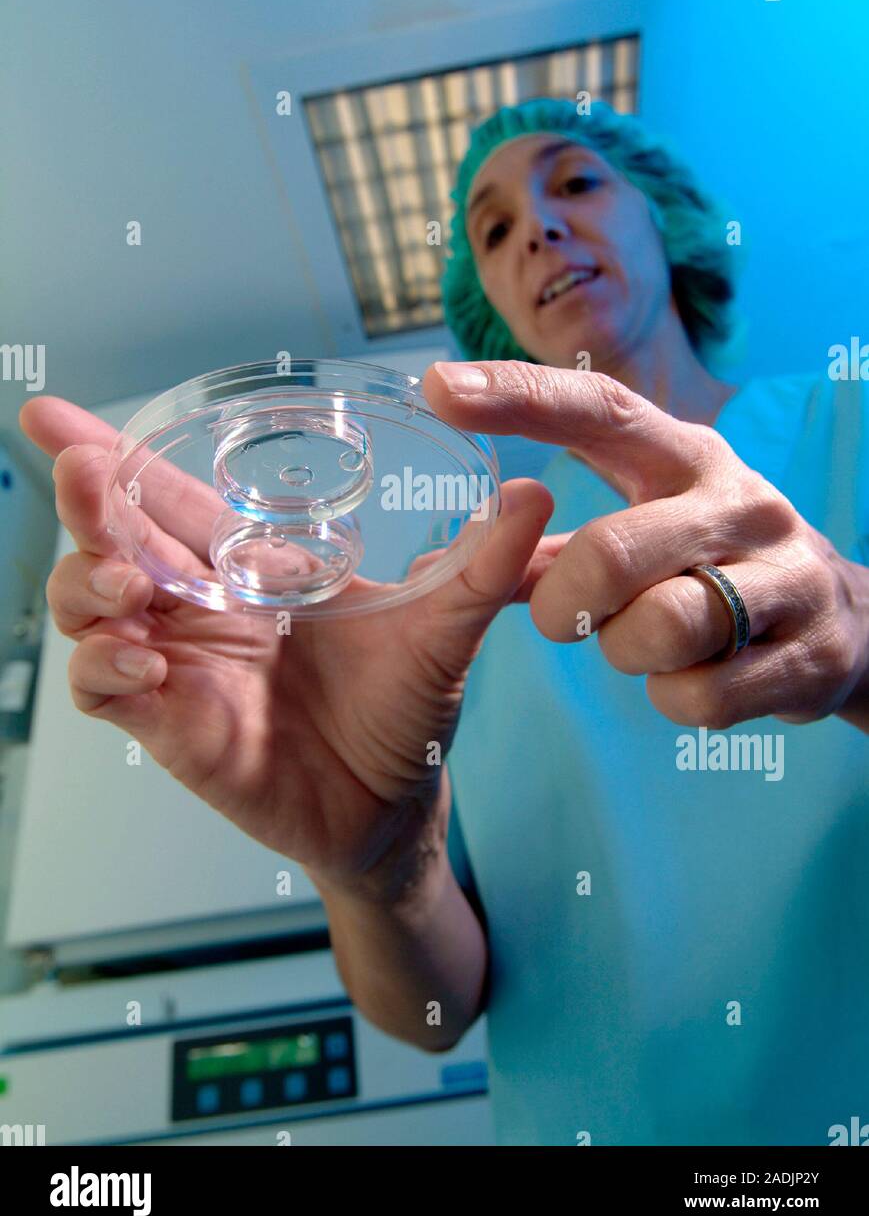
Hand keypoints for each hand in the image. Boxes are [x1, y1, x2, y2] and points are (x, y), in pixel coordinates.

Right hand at [19, 396, 553, 897]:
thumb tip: (534, 495)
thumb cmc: (406, 707)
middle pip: (109, 537)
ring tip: (129, 583)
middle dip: (83, 499)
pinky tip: (146, 665)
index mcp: (248, 563)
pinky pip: (104, 691)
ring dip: (88, 584)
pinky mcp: (172, 726)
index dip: (105, 453)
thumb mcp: (442, 629)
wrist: (398, 804)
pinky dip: (106, 671)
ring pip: (88, 609)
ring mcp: (178, 664)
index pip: (163, 494)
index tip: (48, 412)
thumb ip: (479, 566)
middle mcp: (200, 604)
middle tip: (81, 470)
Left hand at [423, 361, 868, 732]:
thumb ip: (554, 545)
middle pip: (613, 550)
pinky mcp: (811, 654)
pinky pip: (699, 696)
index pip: (599, 409)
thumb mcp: (650, 528)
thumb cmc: (716, 563)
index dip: (519, 397)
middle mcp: (740, 502)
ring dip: (627, 652)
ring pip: (660, 628)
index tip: (439, 387)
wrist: (846, 624)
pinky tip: (701, 676)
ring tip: (649, 642)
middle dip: (568, 601)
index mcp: (687, 456)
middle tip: (566, 615)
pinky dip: (675, 698)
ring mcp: (787, 576)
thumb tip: (456, 556)